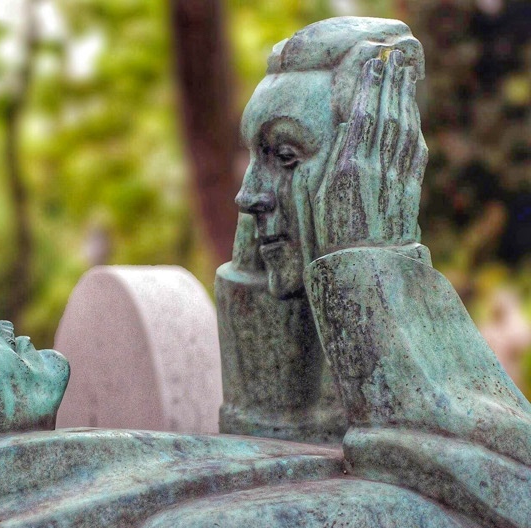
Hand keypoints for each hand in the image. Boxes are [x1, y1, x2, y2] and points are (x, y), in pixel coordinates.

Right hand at [314, 50, 427, 255]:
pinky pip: (414, 157)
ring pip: (404, 132)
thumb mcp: (308, 201)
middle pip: (387, 117)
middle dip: (390, 86)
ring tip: (406, 81)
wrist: (359, 270)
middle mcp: (374, 169)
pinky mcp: (408, 195)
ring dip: (406, 103)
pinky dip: (414, 135)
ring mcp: (394, 181)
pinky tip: (413, 124)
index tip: (372, 66)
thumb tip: (326, 140)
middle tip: (394, 61)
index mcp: (346, 168)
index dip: (369, 89)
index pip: (361, 117)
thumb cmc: (323, 239)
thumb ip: (316, 167)